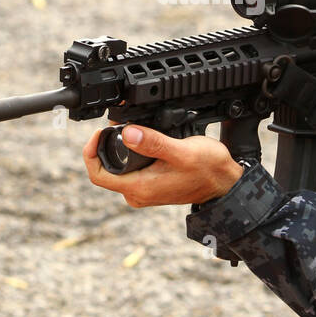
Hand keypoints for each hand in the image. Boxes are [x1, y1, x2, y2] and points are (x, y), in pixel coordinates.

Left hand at [83, 125, 246, 206]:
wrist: (225, 183)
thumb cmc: (208, 170)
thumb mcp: (181, 151)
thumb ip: (153, 143)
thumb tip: (127, 133)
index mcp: (139, 188)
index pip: (97, 174)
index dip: (91, 151)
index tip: (99, 131)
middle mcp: (137, 193)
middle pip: (106, 169)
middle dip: (105, 145)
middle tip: (116, 123)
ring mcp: (144, 191)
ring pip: (118, 168)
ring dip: (119, 148)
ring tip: (129, 127)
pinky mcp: (151, 185)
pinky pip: (131, 169)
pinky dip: (131, 153)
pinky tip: (142, 138)